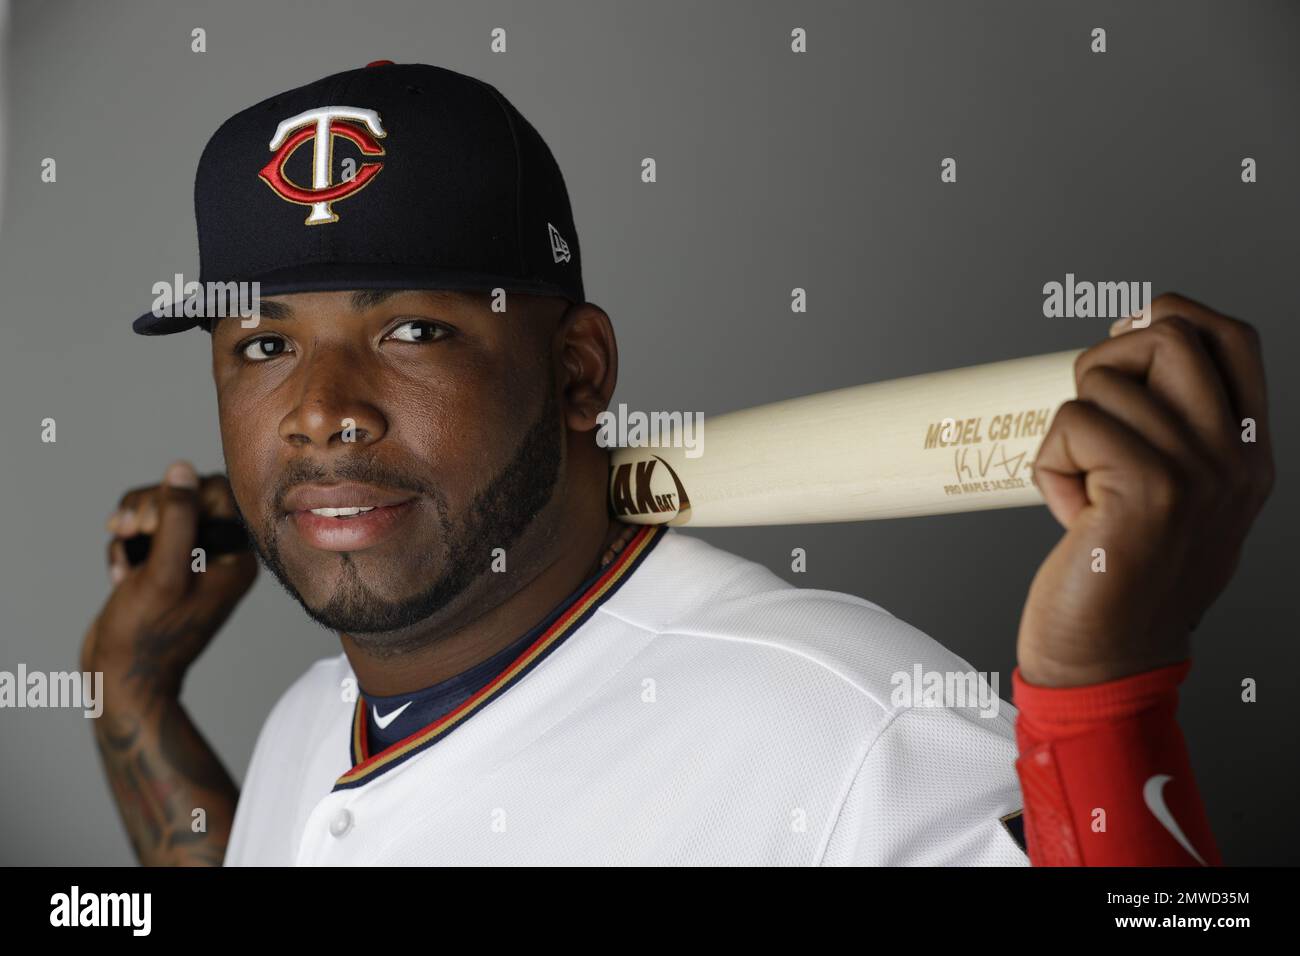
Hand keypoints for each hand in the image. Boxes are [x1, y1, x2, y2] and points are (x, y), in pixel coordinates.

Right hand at [80, 461, 257, 701]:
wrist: (121, 680)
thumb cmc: (147, 633)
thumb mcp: (163, 571)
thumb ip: (176, 517)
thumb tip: (182, 469)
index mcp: (237, 557)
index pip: (218, 492)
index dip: (180, 494)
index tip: (152, 522)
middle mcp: (220, 557)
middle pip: (187, 496)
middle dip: (150, 508)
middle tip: (130, 531)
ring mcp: (191, 562)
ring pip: (160, 512)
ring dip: (133, 528)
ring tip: (122, 554)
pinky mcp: (164, 569)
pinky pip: (144, 536)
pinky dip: (126, 549)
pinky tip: (121, 575)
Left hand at [1017, 294, 1273, 686]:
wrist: (1109, 660)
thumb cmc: (1122, 577)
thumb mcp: (1176, 499)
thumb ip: (1175, 435)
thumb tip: (1126, 363)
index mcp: (1245, 455)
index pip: (1233, 339)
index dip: (1171, 315)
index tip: (1120, 341)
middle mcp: (1233, 460)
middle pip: (1170, 335)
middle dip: (1104, 361)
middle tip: (1087, 420)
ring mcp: (1197, 473)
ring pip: (1104, 381)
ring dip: (1066, 432)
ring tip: (1080, 491)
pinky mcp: (1148, 490)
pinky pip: (1073, 423)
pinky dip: (1049, 463)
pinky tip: (1070, 512)